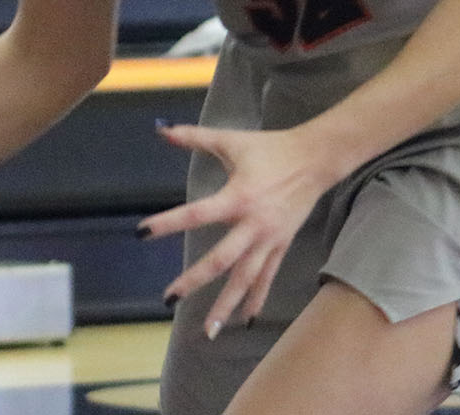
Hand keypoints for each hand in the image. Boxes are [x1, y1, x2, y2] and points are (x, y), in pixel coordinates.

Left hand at [136, 122, 343, 336]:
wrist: (317, 159)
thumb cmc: (270, 148)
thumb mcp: (231, 140)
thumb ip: (194, 137)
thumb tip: (161, 129)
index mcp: (239, 197)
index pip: (197, 214)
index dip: (168, 223)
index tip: (142, 233)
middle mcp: (254, 224)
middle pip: (221, 259)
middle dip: (194, 280)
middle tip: (168, 298)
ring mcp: (270, 239)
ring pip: (245, 278)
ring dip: (226, 304)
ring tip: (208, 330)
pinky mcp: (282, 245)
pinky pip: (266, 277)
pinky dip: (256, 298)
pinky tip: (244, 320)